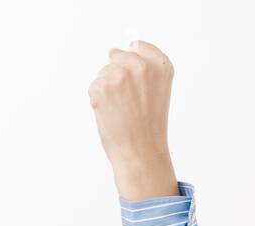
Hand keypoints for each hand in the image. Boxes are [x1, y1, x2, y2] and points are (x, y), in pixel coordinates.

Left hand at [88, 40, 178, 199]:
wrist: (140, 150)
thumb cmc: (147, 124)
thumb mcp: (156, 90)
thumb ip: (141, 66)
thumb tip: (113, 50)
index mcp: (161, 65)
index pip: (138, 46)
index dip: (132, 62)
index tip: (134, 80)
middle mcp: (142, 65)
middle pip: (118, 57)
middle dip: (116, 76)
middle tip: (127, 101)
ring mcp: (121, 75)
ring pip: (103, 72)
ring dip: (106, 89)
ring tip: (120, 108)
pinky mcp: (102, 87)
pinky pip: (93, 87)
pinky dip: (97, 100)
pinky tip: (110, 113)